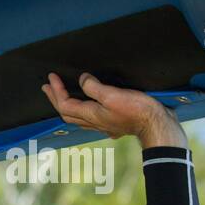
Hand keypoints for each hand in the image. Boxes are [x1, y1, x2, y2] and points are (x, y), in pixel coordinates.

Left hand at [41, 72, 186, 148]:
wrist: (157, 126)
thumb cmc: (137, 111)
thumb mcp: (113, 95)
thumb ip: (94, 88)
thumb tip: (82, 80)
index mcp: (91, 114)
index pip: (64, 104)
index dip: (56, 90)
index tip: (51, 77)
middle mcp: (94, 122)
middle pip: (67, 113)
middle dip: (55, 99)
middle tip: (47, 87)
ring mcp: (103, 125)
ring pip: (78, 118)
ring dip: (66, 106)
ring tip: (61, 96)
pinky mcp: (114, 125)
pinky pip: (90, 120)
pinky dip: (83, 112)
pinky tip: (87, 110)